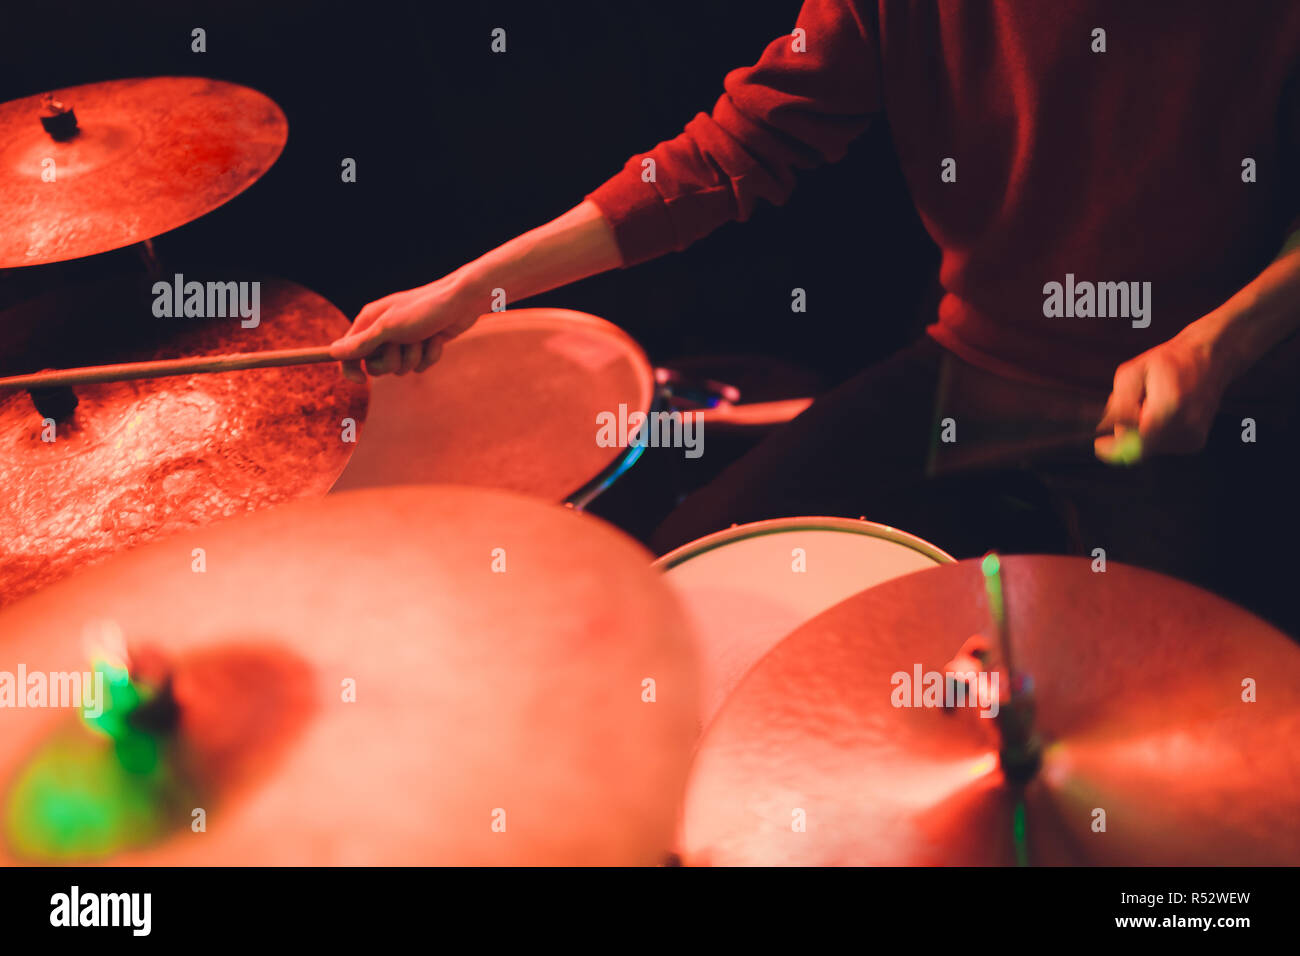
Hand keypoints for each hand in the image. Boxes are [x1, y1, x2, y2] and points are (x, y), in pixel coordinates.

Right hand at [329, 274, 483, 382]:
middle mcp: (384, 330)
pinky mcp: (423, 345)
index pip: (348, 351)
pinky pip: (420, 366)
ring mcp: (405, 338)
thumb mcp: (390, 327)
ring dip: (414, 357)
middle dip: (393, 361)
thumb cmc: (425, 309)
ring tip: (424, 338)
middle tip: (403, 344)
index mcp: (370, 321)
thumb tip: (333, 352)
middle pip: (376, 366)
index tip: (360, 381)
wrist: (463, 301)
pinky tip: (438, 339)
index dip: (350, 368)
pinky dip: (430, 356)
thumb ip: (362, 342)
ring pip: (400, 368)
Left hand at [1095, 333, 1228, 463]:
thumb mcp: (1131, 374)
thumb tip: (1103, 431)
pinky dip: (1155, 434)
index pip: (1136, 443)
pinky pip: (1161, 447)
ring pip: (1149, 448)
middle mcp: (1185, 427)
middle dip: (1126, 432)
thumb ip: (1117, 405)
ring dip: (1141, 432)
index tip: (1099, 444)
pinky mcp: (1194, 444)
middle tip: (1135, 406)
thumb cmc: (1167, 362)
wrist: (1209, 358)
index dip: (1114, 448)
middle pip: (1138, 447)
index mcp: (1169, 407)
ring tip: (1153, 406)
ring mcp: (1192, 438)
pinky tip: (1164, 414)